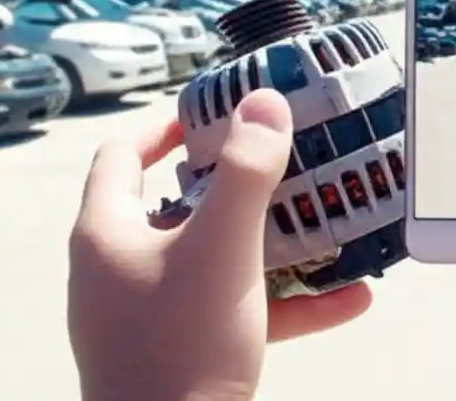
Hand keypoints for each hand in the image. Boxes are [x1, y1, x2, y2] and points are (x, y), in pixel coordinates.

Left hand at [68, 89, 370, 400]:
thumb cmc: (180, 348)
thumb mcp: (222, 247)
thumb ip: (247, 172)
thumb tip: (263, 103)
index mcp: (108, 235)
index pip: (122, 157)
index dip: (166, 127)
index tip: (214, 115)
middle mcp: (119, 271)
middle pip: (176, 207)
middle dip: (237, 186)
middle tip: (280, 164)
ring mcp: (148, 316)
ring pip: (214, 261)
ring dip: (272, 245)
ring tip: (323, 227)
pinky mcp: (180, 353)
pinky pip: (237, 312)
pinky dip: (286, 304)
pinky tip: (347, 299)